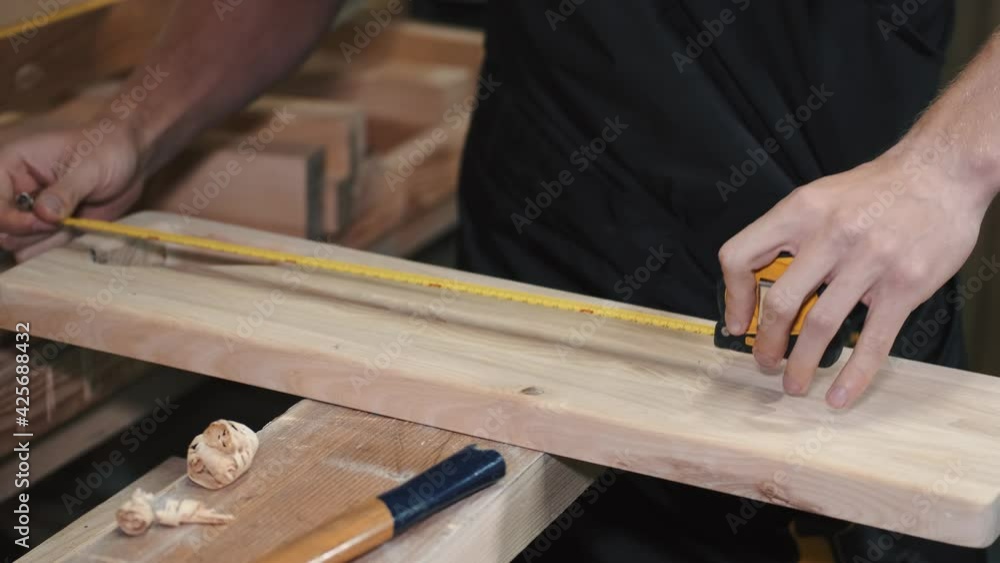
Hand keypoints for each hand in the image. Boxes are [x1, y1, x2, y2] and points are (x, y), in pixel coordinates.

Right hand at [0, 123, 144, 260]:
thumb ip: (66, 192)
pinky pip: (38, 246)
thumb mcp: (90, 168)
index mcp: (12, 164)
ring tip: (71, 222)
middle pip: (1, 227)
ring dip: (43, 241)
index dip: (12, 219)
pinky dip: (52, 247)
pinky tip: (70, 232)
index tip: (46, 219)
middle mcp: (15, 188)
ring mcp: (31, 209)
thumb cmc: (108, 150)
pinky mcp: (50, 225)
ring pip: (17, 240)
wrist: (131, 159)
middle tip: (62, 222)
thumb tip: (44, 215)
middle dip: (29, 233)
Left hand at [719, 148, 986, 408]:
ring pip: (821, 326)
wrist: (943, 170)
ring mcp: (869, 261)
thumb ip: (790, 237)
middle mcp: (831, 236)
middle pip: (780, 301)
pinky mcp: (905, 285)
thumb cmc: (877, 189)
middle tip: (765, 362)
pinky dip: (853, 375)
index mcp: (800, 211)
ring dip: (800, 364)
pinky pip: (873, 341)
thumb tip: (760, 286)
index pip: (740, 256)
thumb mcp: (820, 197)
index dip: (733, 297)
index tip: (738, 323)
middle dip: (766, 342)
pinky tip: (839, 396)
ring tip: (793, 384)